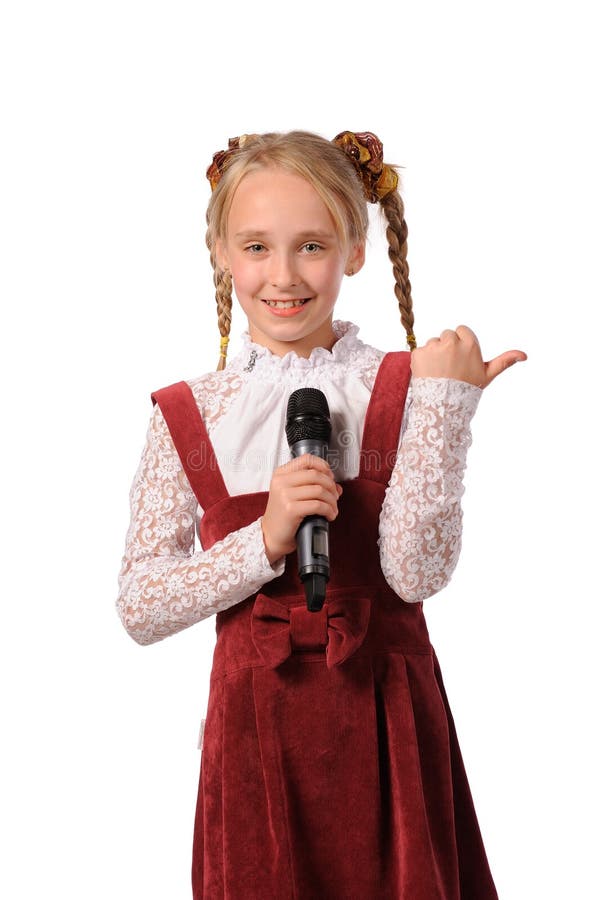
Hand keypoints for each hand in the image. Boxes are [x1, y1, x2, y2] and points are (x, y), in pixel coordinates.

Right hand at [261, 454, 342, 564]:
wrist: (271, 535)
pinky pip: (318, 505)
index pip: (306, 459)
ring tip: (333, 508)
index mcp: (281, 474)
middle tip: (335, 496)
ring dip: (332, 500)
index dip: (323, 466)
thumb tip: (337, 487)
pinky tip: (330, 515)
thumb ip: (312, 486)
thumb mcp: (293, 494)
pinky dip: (329, 510)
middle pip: (316, 475)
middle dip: (331, 486)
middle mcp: (281, 482)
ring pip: (319, 490)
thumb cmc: (283, 516)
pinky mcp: (291, 509)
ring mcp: (285, 495)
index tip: (330, 477)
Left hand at [410, 325, 526, 387]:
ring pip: (433, 342)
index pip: (461, 330)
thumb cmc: (467, 390)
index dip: (460, 344)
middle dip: (447, 347)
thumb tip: (524, 355)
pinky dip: (422, 361)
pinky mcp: (419, 353)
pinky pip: (420, 351)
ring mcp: (434, 347)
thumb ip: (504, 361)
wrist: (444, 406)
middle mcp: (451, 341)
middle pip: (447, 335)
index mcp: (469, 343)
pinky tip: (428, 373)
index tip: (460, 358)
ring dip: (434, 353)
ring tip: (439, 372)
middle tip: (450, 367)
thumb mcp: (488, 375)